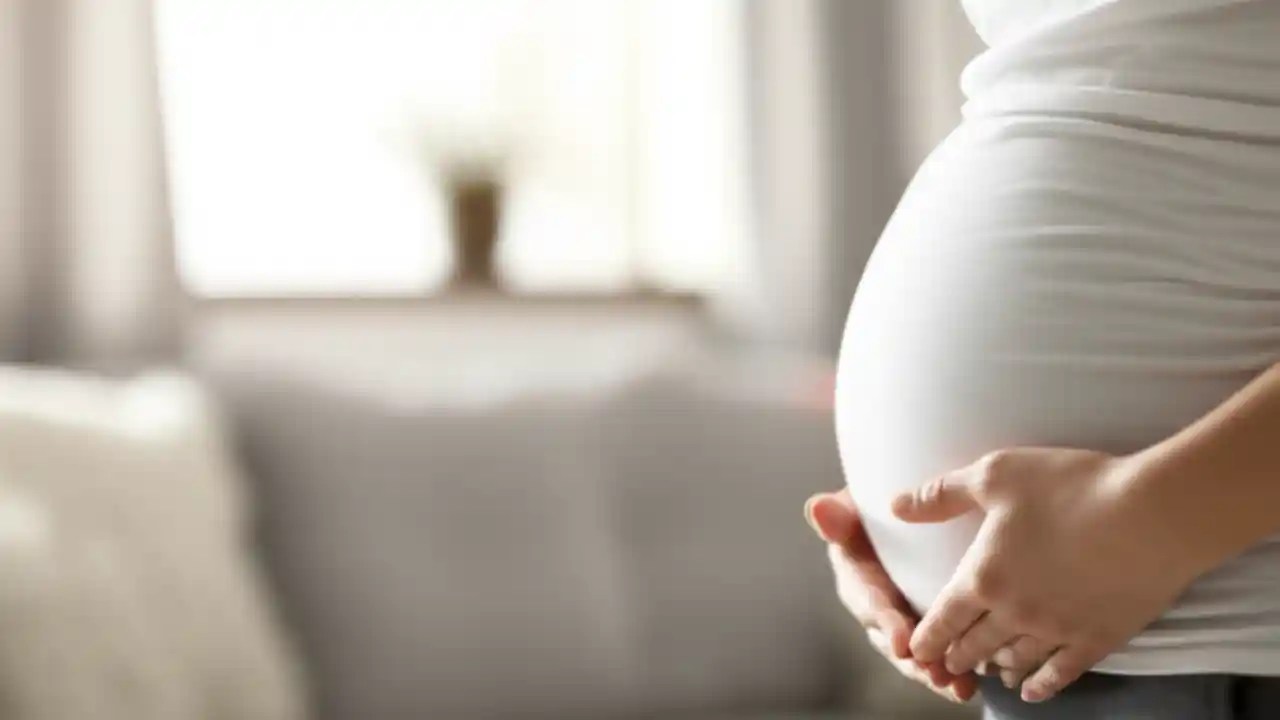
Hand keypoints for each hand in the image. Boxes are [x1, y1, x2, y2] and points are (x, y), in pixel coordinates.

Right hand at [805, 490, 977, 703]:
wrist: (905, 514)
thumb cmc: (877, 507)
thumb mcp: (855, 507)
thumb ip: (838, 514)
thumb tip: (817, 509)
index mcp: (856, 578)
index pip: (869, 603)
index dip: (885, 623)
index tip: (901, 643)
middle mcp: (877, 605)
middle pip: (894, 640)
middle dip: (915, 662)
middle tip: (937, 676)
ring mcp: (904, 617)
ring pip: (918, 652)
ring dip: (937, 672)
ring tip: (959, 688)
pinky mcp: (930, 622)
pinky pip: (942, 647)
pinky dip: (958, 664)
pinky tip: (979, 678)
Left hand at [892, 448, 1201, 702]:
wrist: (1152, 514)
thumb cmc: (1072, 486)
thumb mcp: (996, 475)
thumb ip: (943, 494)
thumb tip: (897, 506)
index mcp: (984, 577)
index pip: (943, 619)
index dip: (925, 638)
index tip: (914, 649)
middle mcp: (1015, 614)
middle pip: (974, 645)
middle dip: (956, 654)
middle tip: (946, 661)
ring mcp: (1057, 631)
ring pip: (1014, 661)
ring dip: (995, 666)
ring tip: (987, 668)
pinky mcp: (1098, 639)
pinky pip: (1061, 673)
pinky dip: (1041, 685)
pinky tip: (1031, 690)